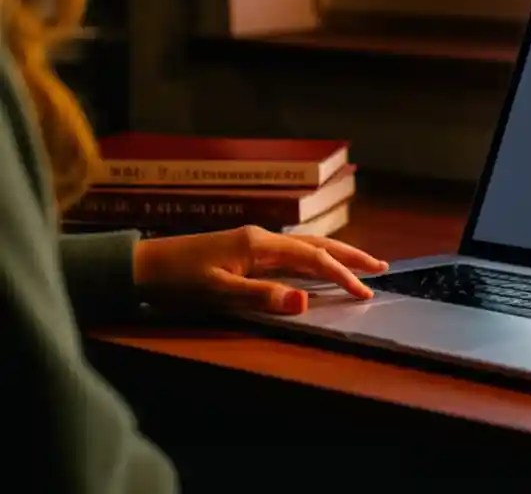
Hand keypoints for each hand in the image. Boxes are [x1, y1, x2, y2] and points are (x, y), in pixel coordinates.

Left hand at [132, 225, 389, 314]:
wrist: (139, 267)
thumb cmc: (176, 281)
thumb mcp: (218, 292)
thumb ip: (263, 297)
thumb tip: (306, 302)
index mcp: (259, 244)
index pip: (313, 258)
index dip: (342, 275)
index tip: (365, 292)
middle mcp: (261, 238)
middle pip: (316, 245)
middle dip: (350, 256)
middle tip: (381, 267)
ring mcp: (253, 243)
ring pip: (305, 246)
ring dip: (335, 255)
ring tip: (359, 264)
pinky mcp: (244, 251)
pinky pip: (290, 252)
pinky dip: (313, 258)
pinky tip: (317, 265)